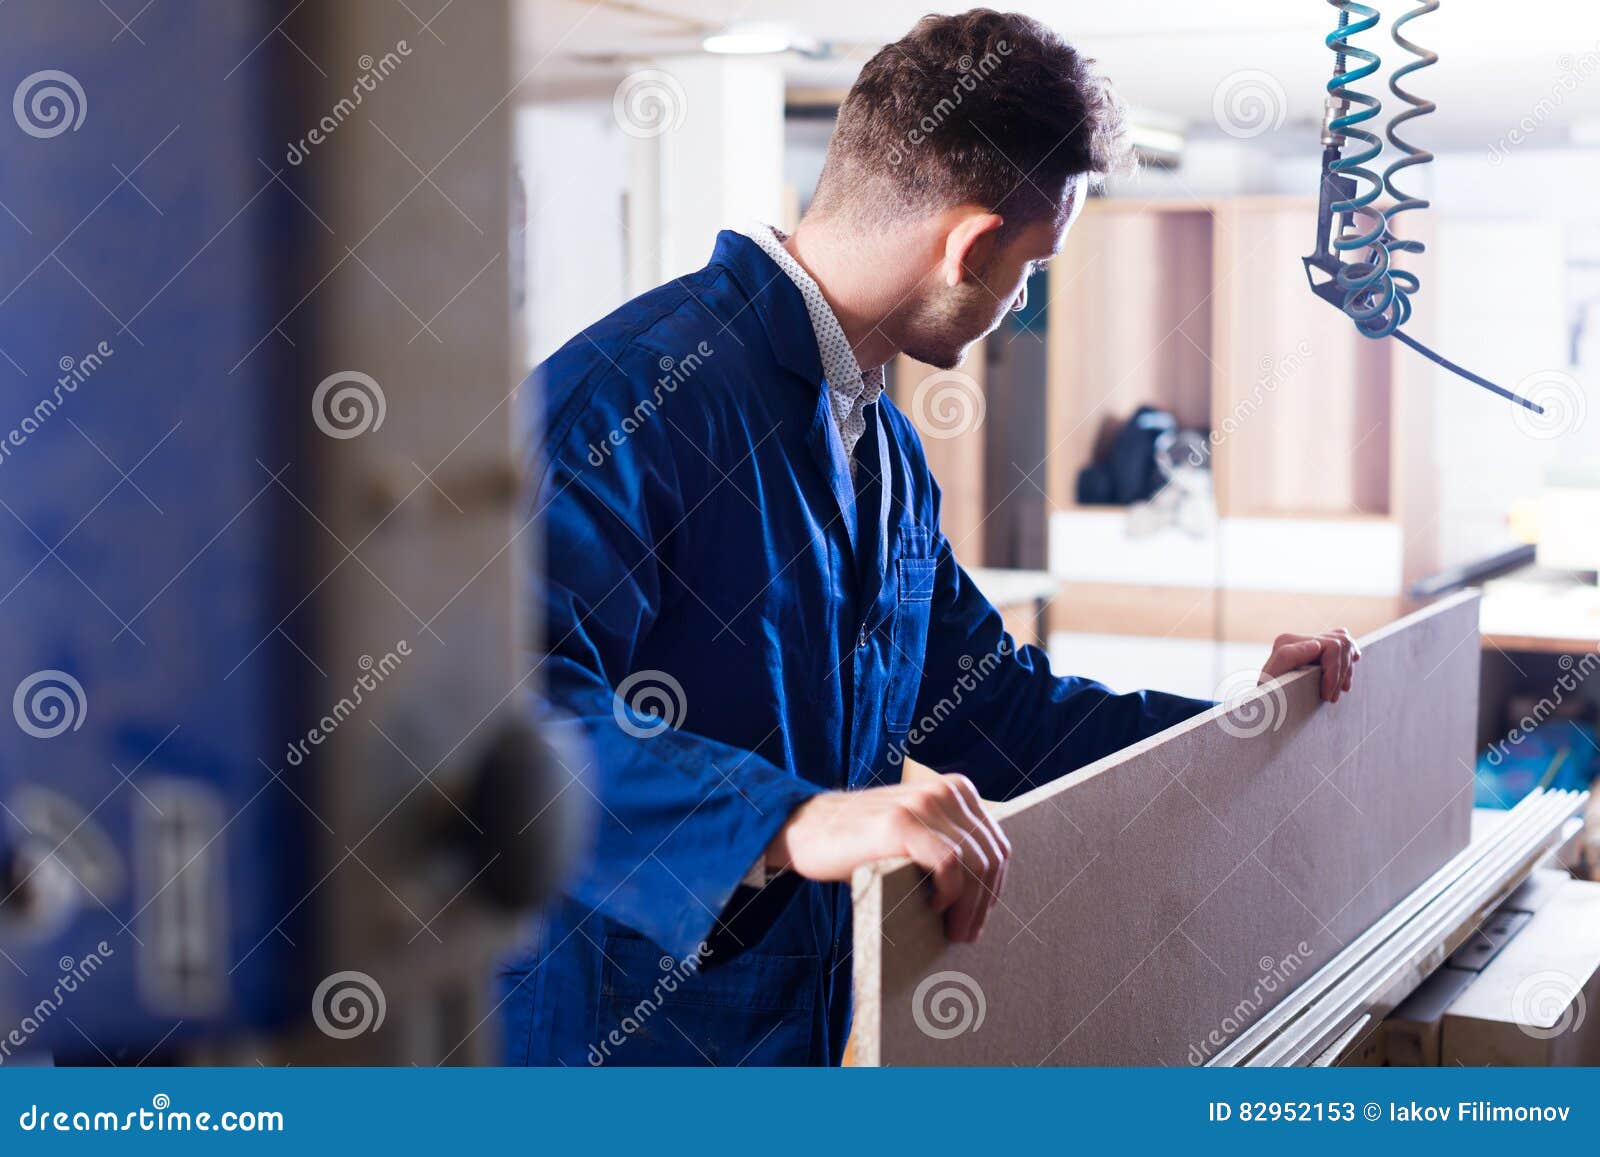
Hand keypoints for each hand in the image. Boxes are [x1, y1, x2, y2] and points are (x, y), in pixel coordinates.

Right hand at [767, 775, 1009, 942]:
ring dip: (969, 907)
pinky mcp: (902, 823)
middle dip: (985, 903)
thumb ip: (950, 841)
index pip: (997, 845)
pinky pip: (949, 864)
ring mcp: (923, 803)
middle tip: (967, 934)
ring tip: (954, 931)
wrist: (807, 830)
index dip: (995, 888)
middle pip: (990, 856)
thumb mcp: (917, 831)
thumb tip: (988, 891)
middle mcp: (944, 790)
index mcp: (955, 789)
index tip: (979, 918)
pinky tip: (934, 907)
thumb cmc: (862, 842)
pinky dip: (949, 893)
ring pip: (974, 864)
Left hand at [1259, 628, 1360, 702]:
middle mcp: (1298, 637)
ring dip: (1345, 671)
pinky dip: (1348, 657)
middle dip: (1340, 674)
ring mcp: (1309, 640)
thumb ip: (1287, 657)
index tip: (1326, 696)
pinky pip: (1343, 641)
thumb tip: (1316, 644)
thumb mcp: (1272, 681)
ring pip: (1345, 644)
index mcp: (1286, 641)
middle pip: (1342, 644)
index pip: (1331, 646)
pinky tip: (1345, 673)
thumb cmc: (1267, 697)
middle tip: (1331, 698)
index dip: (1333, 673)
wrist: (1265, 704)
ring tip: (1336, 692)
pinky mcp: (1318, 646)